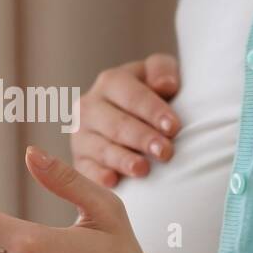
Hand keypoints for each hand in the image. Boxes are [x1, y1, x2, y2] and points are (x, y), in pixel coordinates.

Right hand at [71, 53, 180, 186]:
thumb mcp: (157, 74)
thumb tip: (166, 84)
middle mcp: (90, 106)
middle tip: (165, 152)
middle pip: (117, 124)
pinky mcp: (79, 161)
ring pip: (102, 149)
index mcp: (111, 81)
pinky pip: (86, 171)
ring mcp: (81, 135)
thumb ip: (162, 69)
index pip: (132, 95)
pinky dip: (98, 177)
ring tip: (143, 169)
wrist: (129, 119)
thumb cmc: (151, 96)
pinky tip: (112, 182)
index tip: (173, 127)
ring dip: (122, 159)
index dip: (153, 111)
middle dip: (142, 138)